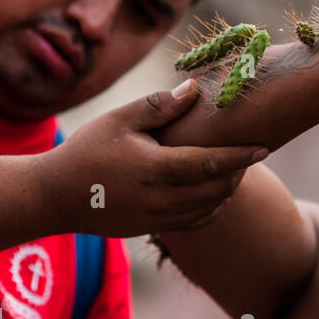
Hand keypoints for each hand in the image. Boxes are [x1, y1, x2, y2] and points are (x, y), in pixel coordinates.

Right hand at [36, 79, 268, 236]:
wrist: (53, 197)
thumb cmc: (86, 151)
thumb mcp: (119, 120)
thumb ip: (159, 106)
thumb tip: (195, 89)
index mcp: (153, 169)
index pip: (209, 164)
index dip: (240, 156)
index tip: (265, 146)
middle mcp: (159, 199)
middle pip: (216, 188)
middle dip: (239, 171)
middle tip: (250, 152)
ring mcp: (157, 219)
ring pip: (209, 208)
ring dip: (227, 189)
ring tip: (235, 167)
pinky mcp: (152, 229)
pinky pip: (195, 222)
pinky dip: (212, 207)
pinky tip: (215, 190)